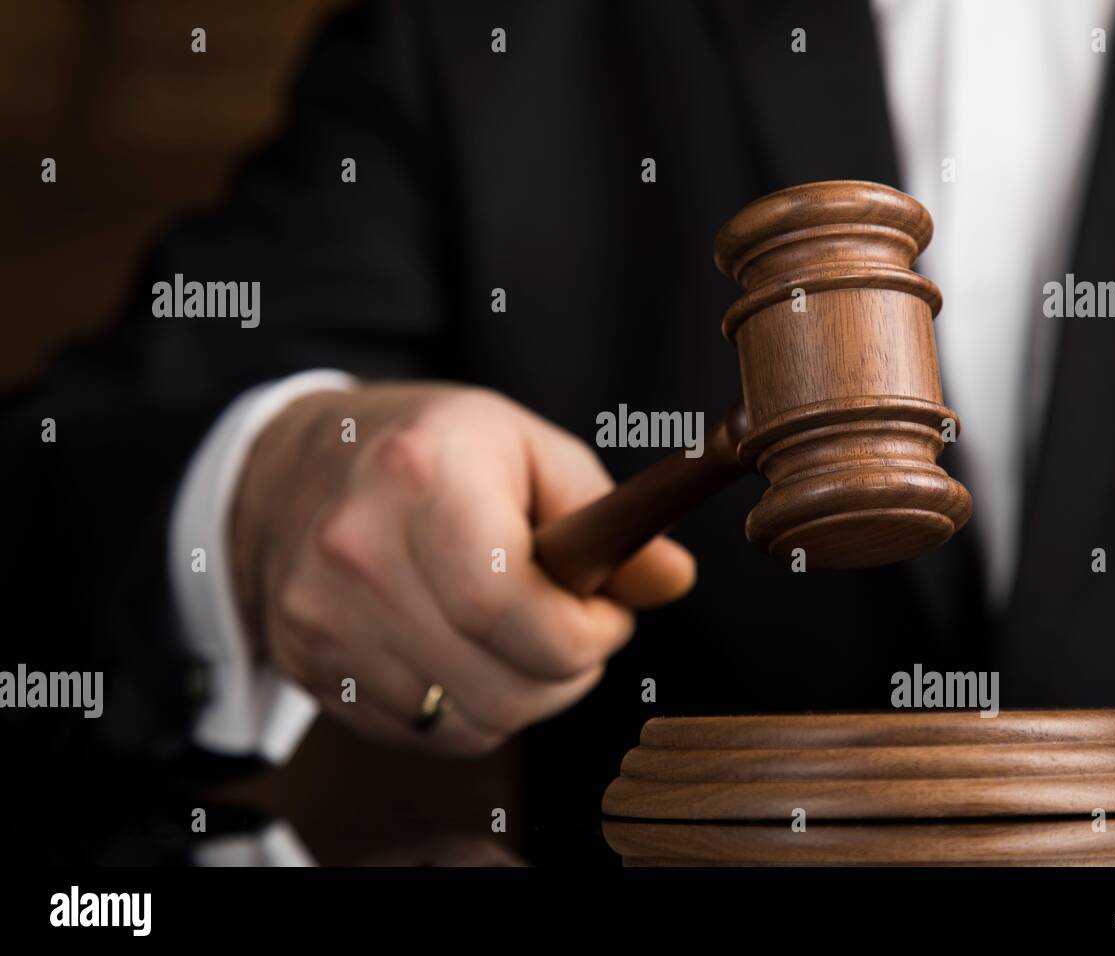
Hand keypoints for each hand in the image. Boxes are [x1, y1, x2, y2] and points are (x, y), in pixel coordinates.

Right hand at [230, 383, 694, 754]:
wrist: (289, 469)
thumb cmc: (430, 451)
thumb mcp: (527, 447)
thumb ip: (605, 515)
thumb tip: (674, 580)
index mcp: (421, 478)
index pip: (510, 609)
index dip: (584, 635)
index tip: (607, 615)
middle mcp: (357, 552)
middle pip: (499, 688)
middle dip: (565, 672)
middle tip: (570, 625)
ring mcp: (322, 618)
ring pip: (467, 724)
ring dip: (520, 694)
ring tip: (517, 636)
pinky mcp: (308, 666)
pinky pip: (424, 735)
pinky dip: (465, 709)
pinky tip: (464, 651)